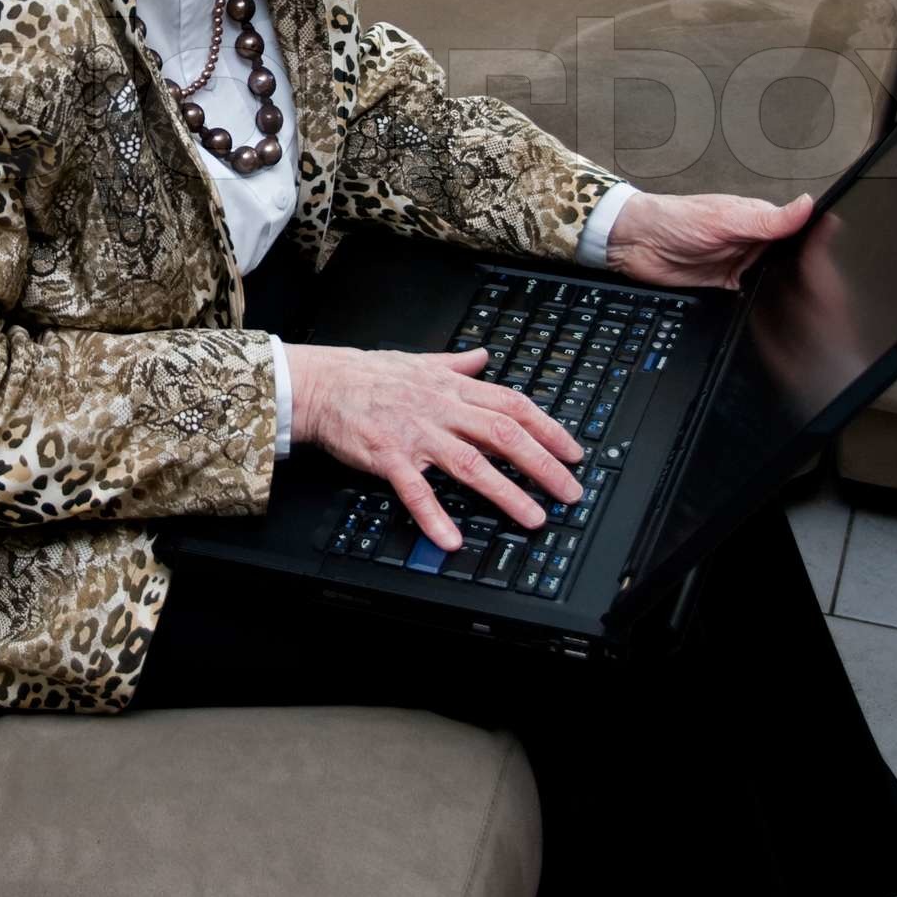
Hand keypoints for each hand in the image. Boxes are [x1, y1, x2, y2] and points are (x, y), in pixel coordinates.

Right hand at [286, 343, 587, 552]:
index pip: (513, 405)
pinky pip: (415, 490)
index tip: (574, 451)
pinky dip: (434, 516)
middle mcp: (442, 408)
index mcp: (453, 387)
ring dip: (507, 492)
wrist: (323, 384)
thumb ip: (456, 364)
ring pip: (471, 463)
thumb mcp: (419, 361)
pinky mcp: (389, 456)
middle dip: (543, 465)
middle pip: (504, 435)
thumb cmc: (369, 375)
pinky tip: (452, 539)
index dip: (549, 429)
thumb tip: (483, 357)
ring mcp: (417, 433)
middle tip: (570, 491)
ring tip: (534, 517)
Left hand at [606, 189, 814, 289]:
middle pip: (787, 258)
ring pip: (771, 278)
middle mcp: (751, 240)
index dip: (814, 243)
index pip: (795, 229)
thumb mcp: (726, 219)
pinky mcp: (725, 283)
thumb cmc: (676, 219)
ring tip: (800, 302)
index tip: (835, 256)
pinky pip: (750, 294)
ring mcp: (739, 262)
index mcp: (757, 218)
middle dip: (800, 271)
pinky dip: (758, 299)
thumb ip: (767, 219)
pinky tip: (769, 308)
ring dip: (779, 286)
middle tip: (820, 290)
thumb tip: (807, 203)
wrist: (636, 244)